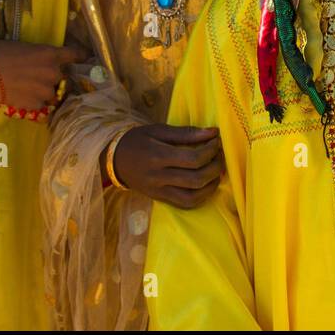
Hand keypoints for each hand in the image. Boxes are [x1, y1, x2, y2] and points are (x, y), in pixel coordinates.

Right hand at [0, 41, 86, 112]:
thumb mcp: (22, 48)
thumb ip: (37, 56)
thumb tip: (39, 62)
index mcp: (50, 54)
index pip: (75, 55)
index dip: (81, 57)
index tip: (86, 59)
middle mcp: (53, 72)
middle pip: (62, 76)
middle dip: (53, 77)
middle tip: (36, 77)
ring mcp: (45, 91)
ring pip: (52, 93)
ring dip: (43, 92)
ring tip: (25, 89)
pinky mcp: (34, 106)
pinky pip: (41, 106)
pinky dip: (33, 104)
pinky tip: (20, 99)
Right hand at [109, 124, 223, 208]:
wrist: (115, 160)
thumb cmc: (137, 140)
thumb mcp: (158, 130)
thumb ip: (186, 133)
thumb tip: (213, 132)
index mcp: (157, 156)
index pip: (193, 159)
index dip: (211, 150)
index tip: (216, 140)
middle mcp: (158, 177)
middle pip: (197, 179)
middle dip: (216, 166)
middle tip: (219, 154)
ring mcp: (159, 192)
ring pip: (193, 197)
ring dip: (212, 184)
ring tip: (217, 170)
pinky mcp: (160, 200)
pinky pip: (185, 204)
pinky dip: (202, 196)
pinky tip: (207, 183)